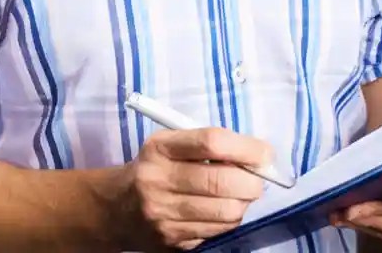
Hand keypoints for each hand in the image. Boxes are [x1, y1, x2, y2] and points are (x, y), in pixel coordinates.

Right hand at [119, 128, 273, 250]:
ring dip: (242, 203)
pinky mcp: (172, 240)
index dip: (246, 148)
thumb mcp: (170, 145)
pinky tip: (218, 211)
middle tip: (257, 179)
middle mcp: (157, 180)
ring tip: (236, 195)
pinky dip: (228, 220)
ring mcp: (163, 214)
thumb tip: (259, 157)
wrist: (117, 207)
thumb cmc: (156, 168)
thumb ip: (209, 145)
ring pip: (226, 211)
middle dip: (252, 182)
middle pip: (221, 181)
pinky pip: (218, 231)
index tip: (265, 154)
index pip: (211, 142)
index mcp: (159, 148)